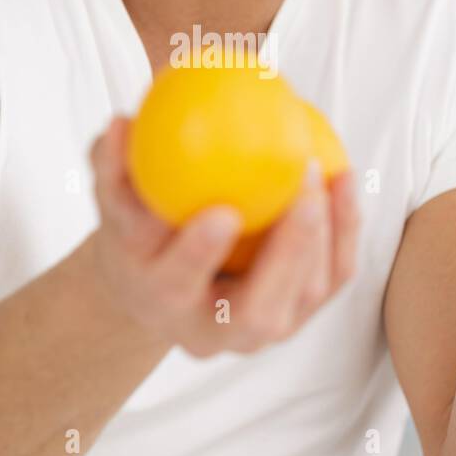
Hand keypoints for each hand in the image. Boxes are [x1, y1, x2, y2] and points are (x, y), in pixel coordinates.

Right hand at [86, 116, 359, 357]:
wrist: (156, 285)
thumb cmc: (136, 224)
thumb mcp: (113, 196)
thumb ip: (112, 162)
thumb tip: (122, 123)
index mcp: (156, 298)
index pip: (174, 278)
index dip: (199, 254)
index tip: (224, 213)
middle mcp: (206, 331)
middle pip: (253, 314)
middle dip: (285, 259)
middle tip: (302, 195)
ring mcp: (254, 333)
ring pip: (300, 300)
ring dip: (320, 241)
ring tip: (326, 175)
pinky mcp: (293, 316)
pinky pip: (328, 279)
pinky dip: (342, 232)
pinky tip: (343, 176)